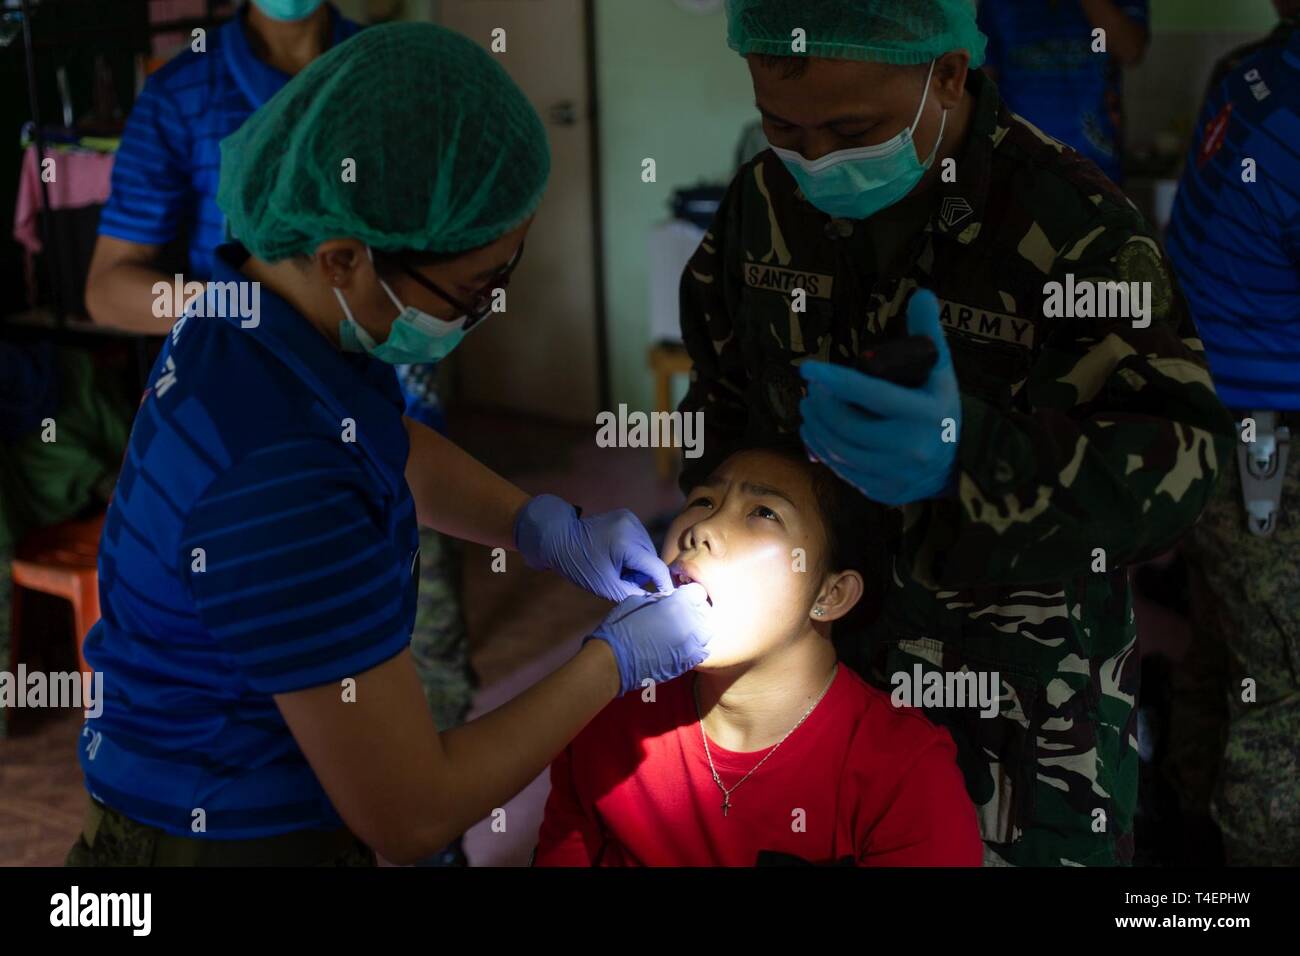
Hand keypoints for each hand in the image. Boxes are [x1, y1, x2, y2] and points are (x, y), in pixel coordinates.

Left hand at [514, 494, 672, 600]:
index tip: (666, 598)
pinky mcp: (627, 515)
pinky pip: (640, 539)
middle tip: (620, 578)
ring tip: (617, 567)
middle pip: (651, 558)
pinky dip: (633, 551)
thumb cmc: (580, 565)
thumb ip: (633, 595)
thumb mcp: (606, 586)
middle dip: (641, 572)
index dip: (664, 585)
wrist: (559, 538)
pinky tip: (617, 554)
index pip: (656, 567)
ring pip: (647, 549)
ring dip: (638, 562)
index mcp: (627, 544)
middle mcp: (633, 527)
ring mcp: (630, 518)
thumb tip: (656, 600)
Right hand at [586, 584, 713, 695]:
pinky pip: (701, 651)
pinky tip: (681, 646)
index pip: (698, 592)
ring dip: (696, 629)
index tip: (681, 598)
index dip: (688, 594)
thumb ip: (660, 598)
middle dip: (694, 610)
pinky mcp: (689, 662)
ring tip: (681, 631)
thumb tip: (669, 599)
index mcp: (678, 604)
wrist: (616, 660)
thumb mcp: (639, 601)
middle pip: (704, 611)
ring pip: (706, 632)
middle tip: (679, 614)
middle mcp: (690, 623)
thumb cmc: (622, 626)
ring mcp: (691, 645)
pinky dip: (694, 647)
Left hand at [798, 289, 960, 504]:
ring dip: (816, 426)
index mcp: (924, 413)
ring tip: (810, 407)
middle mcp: (910, 446)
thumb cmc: (941, 408)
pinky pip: (842, 469)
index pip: (871, 394)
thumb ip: (928, 333)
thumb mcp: (941, 371)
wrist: (958, 462)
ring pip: (840, 449)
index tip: (810, 368)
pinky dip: (822, 449)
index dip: (836, 380)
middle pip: (847, 424)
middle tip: (811, 390)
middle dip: (821, 405)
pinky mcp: (882, 490)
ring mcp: (895, 472)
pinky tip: (816, 432)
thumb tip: (921, 293)